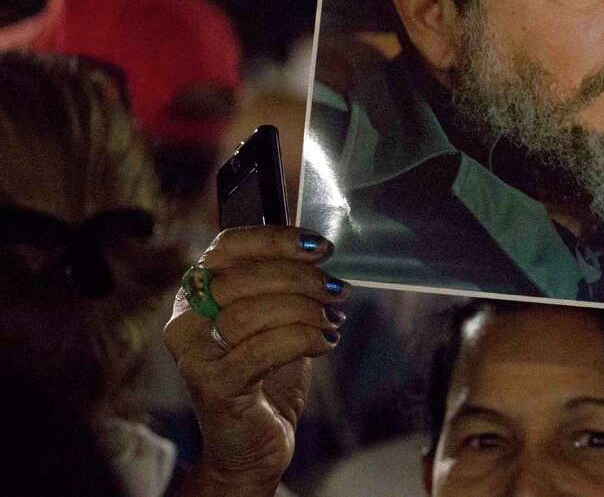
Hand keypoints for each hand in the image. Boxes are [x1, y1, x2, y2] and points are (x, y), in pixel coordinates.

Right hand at [163, 226, 348, 489]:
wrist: (256, 443)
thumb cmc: (268, 375)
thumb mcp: (279, 318)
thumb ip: (287, 282)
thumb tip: (318, 247)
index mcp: (199, 291)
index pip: (229, 245)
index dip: (276, 239)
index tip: (320, 247)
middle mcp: (187, 317)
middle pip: (243, 277)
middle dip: (301, 279)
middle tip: (337, 290)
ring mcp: (194, 353)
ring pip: (252, 312)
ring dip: (305, 311)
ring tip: (332, 321)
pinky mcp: (211, 385)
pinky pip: (262, 349)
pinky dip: (302, 340)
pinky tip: (325, 344)